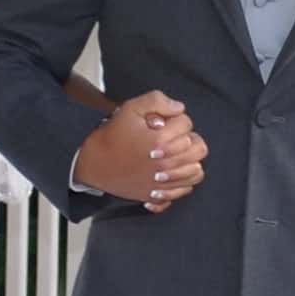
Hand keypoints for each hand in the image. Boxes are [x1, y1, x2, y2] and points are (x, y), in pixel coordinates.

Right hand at [72, 92, 203, 208]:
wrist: (95, 164)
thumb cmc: (113, 136)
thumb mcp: (130, 109)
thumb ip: (157, 101)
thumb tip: (179, 108)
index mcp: (161, 140)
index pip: (187, 124)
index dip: (177, 119)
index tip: (165, 123)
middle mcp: (166, 163)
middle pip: (199, 148)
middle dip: (189, 139)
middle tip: (176, 138)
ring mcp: (163, 181)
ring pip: (196, 170)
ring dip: (190, 160)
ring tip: (178, 155)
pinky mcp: (158, 194)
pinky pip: (185, 188)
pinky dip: (184, 180)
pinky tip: (174, 171)